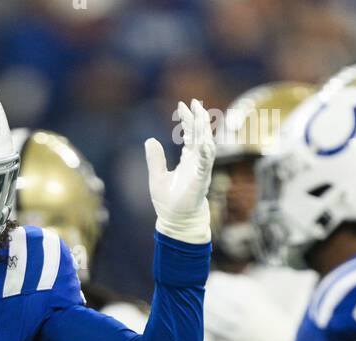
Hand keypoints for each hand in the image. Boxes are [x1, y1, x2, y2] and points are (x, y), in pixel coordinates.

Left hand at [145, 99, 214, 242]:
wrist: (176, 223)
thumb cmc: (169, 203)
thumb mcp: (157, 178)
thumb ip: (155, 159)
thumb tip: (149, 140)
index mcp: (189, 160)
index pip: (191, 135)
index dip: (188, 120)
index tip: (183, 105)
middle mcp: (197, 163)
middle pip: (200, 135)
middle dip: (199, 119)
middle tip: (195, 102)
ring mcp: (201, 171)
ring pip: (206, 145)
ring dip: (204, 131)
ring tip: (201, 114)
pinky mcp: (201, 182)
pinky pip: (206, 165)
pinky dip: (206, 154)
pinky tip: (204, 143)